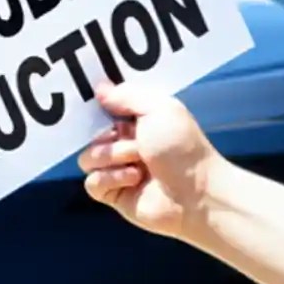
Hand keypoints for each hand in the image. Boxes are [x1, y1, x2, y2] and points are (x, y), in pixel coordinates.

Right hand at [78, 82, 223, 239]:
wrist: (197, 194)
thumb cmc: (183, 149)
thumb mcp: (160, 108)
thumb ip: (126, 95)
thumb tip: (99, 89)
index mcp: (136, 122)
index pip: (102, 110)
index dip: (99, 110)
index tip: (102, 108)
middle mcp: (124, 145)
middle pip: (90, 135)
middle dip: (108, 137)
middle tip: (133, 141)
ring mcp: (117, 170)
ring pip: (87, 158)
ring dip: (112, 157)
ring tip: (138, 164)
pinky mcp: (113, 194)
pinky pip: (91, 182)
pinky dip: (110, 179)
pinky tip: (133, 179)